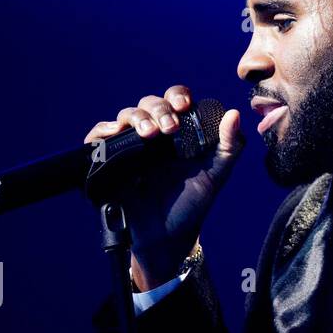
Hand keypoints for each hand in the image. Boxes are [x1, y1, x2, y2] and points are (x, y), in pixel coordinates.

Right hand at [83, 85, 244, 289]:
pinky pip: (98, 138)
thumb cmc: (192, 203)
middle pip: (149, 104)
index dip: (177, 95)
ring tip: (149, 134)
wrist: (167, 236)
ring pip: (126, 116)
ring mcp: (131, 147)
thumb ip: (229, 146)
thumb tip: (234, 113)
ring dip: (136, 118)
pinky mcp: (109, 162)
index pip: (174, 100)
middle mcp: (154, 135)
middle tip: (170, 128)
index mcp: (179, 133)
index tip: (184, 106)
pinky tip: (113, 133)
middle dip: (159, 109)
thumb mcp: (216, 175)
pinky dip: (101, 130)